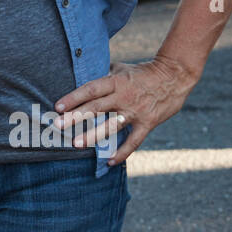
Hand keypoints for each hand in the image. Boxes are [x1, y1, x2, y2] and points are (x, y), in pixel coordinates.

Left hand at [52, 56, 199, 165]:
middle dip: (76, 117)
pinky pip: (133, 141)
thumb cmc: (143, 72)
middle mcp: (123, 97)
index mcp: (115, 82)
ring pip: (111, 125)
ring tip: (77, 144)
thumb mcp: (121, 69)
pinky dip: (122, 152)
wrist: (174, 76)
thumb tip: (83, 77)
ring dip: (93, 135)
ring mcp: (135, 111)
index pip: (90, 90)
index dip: (73, 98)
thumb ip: (103, 75)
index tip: (58, 107)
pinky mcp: (147, 123)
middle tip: (58, 126)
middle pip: (96, 107)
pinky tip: (109, 162)